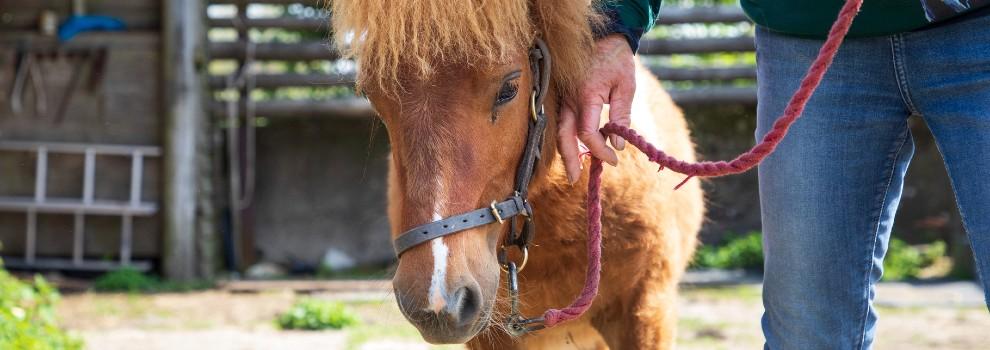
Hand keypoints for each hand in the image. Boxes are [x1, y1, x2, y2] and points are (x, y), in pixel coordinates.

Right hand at [558, 34, 635, 183]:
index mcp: (586, 96)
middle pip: (564, 135)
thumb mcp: (626, 87)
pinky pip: (561, 121)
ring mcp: (563, 97)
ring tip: (572, 170)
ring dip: (565, 151)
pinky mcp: (563, 96)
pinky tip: (572, 149)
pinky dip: (566, 137)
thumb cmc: (617, 60)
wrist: (604, 36)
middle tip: (575, 179)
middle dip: (570, 159)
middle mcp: (569, 98)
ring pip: (559, 130)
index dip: (599, 150)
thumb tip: (619, 145)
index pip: (587, 133)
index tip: (614, 159)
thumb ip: (622, 116)